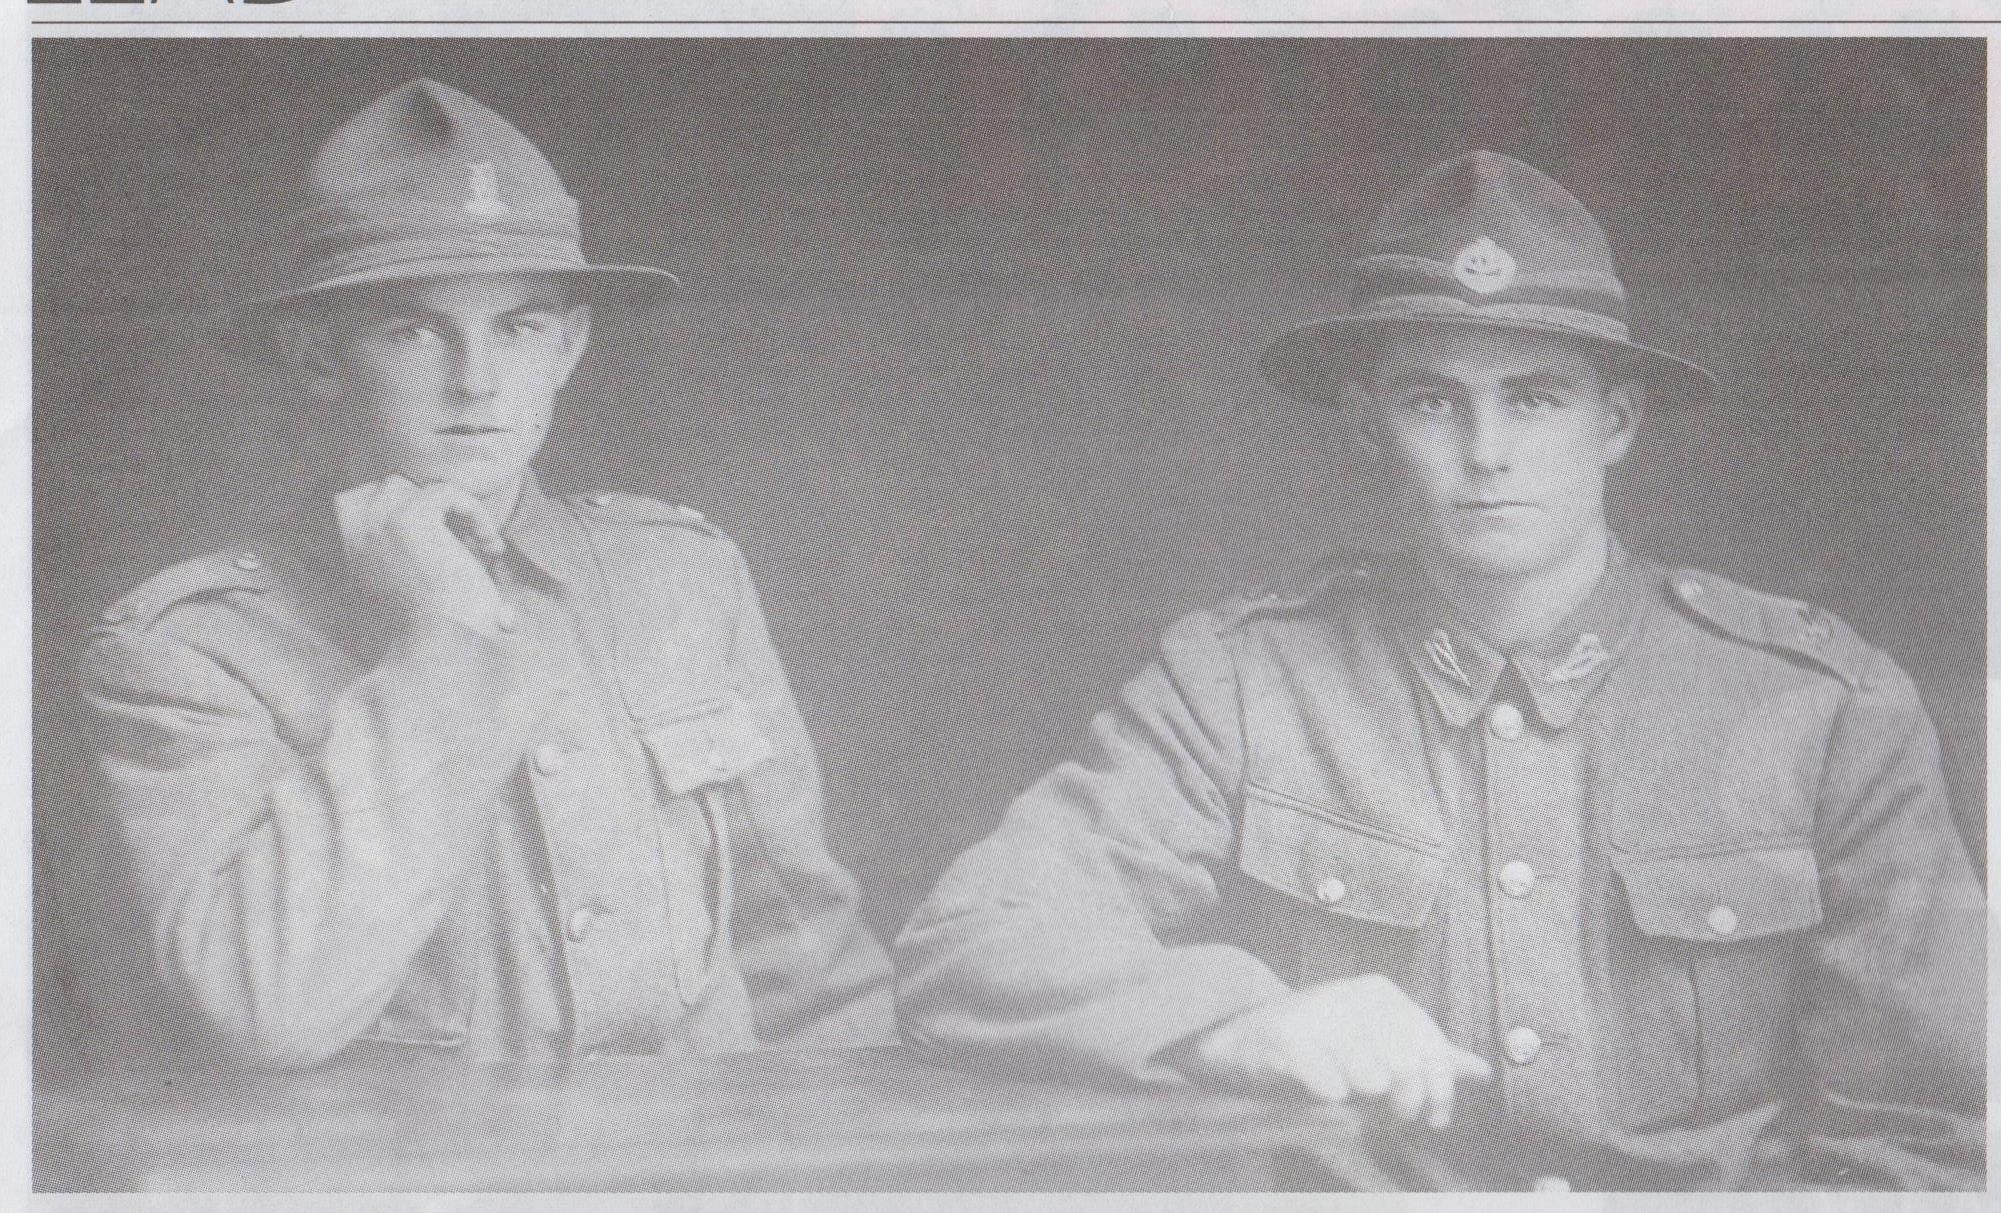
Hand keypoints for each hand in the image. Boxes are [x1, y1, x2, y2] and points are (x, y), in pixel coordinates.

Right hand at [336, 475, 511, 635]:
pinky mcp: (411, 517)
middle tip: (464, 539)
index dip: (398, 506)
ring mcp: (380, 522)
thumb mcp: (421, 605)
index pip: (353, 500)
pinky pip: (449, 493)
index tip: (442, 534)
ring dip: (456, 508)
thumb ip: (425, 579)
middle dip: (430, 505)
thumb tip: (488, 592)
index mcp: (353, 555)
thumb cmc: (439, 636)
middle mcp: (360, 535)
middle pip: (391, 487)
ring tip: (481, 543)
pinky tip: (490, 546)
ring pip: (421, 487)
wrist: (440, 644)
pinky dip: (475, 513)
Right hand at [1175, 974, 1491, 1128]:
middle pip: (1407, 1070)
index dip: (1440, 1094)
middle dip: (1401, 1107)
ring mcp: (1317, 1014)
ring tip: (1345, 1099)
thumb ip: (1427, 1055)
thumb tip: (1483, 1069)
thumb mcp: (1375, 1041)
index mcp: (1382, 993)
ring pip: (1371, 1080)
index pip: (1433, 1051)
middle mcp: (1352, 994)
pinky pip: (1331, 1087)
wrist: (1237, 1042)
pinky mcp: (1285, 1042)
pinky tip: (1318, 1093)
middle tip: (1385, 1118)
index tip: (1432, 1119)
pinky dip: (1328, 1099)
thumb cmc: (1316, 1045)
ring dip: (1360, 1104)